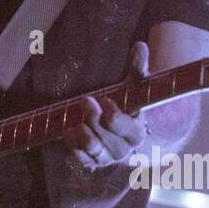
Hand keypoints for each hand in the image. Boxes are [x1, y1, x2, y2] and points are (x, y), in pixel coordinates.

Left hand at [63, 41, 150, 171]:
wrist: (123, 131)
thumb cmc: (128, 105)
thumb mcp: (134, 87)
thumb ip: (138, 69)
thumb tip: (140, 46)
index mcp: (137, 131)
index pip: (127, 128)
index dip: (115, 116)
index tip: (106, 99)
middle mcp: (124, 149)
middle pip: (108, 140)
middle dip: (94, 119)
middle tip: (85, 100)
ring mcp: (108, 157)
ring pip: (95, 151)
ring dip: (83, 136)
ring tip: (75, 123)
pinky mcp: (92, 161)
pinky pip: (81, 158)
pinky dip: (73, 146)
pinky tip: (68, 131)